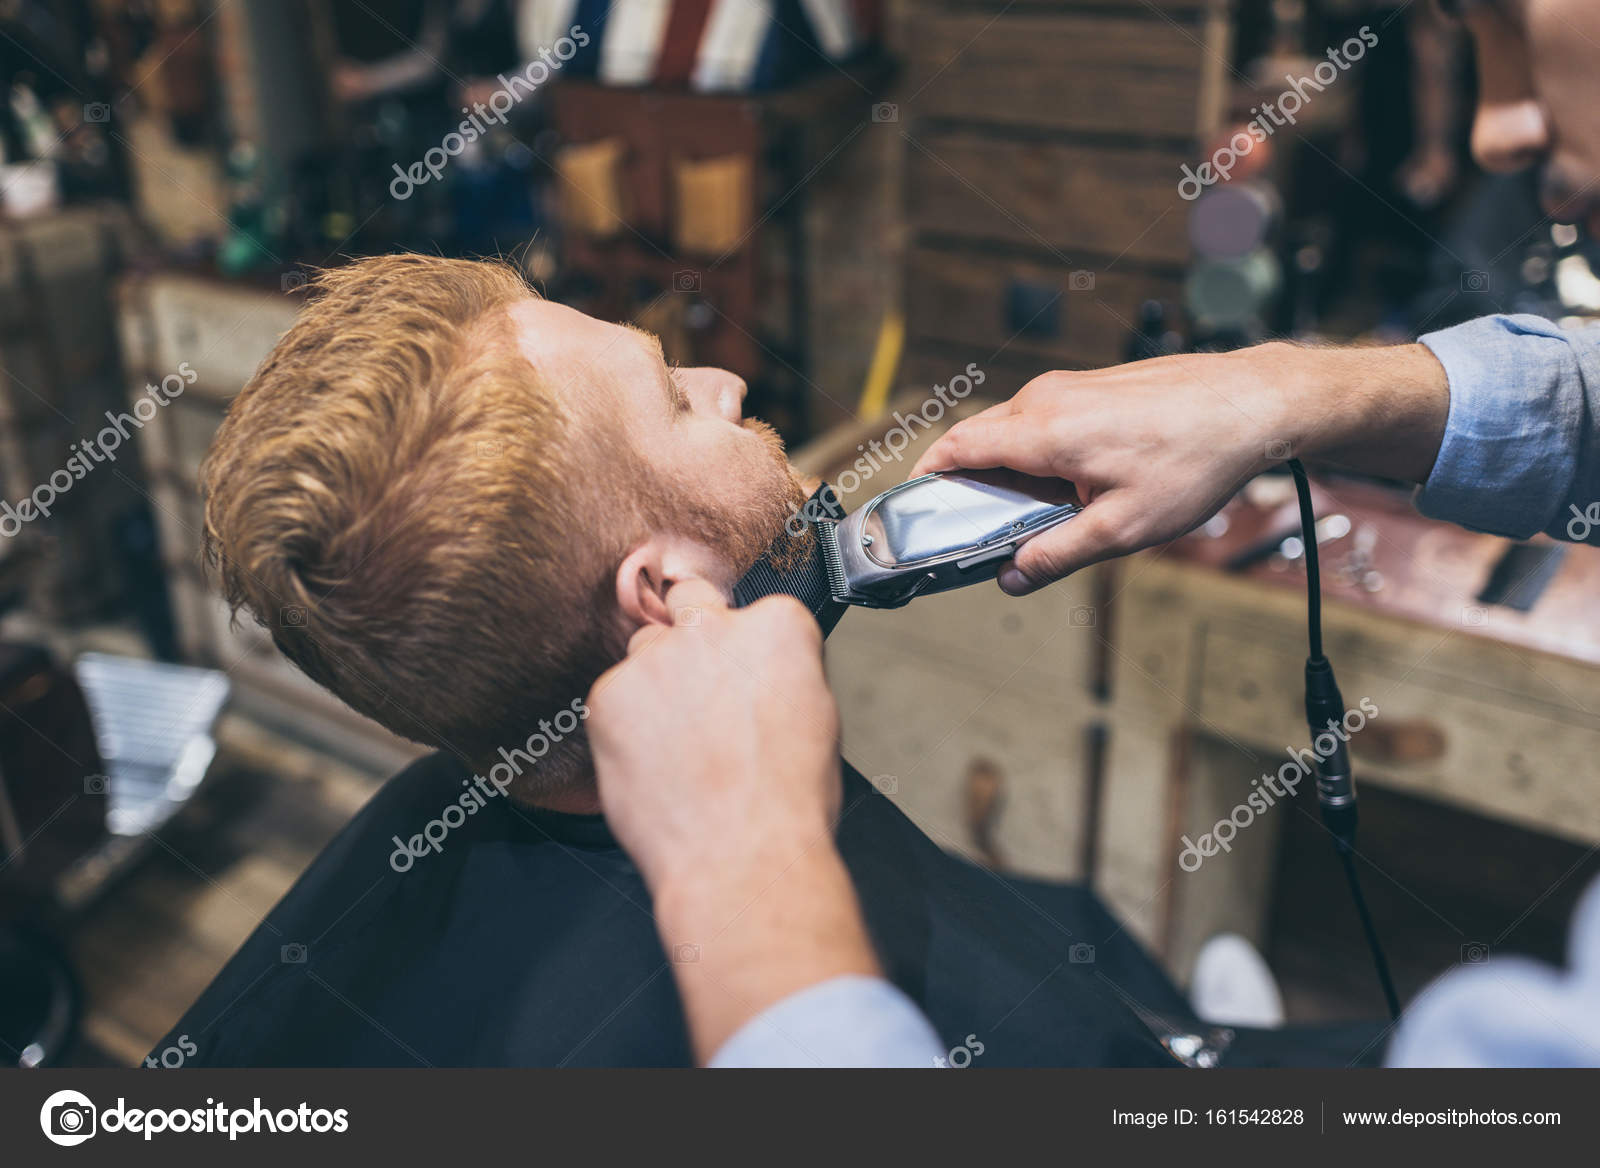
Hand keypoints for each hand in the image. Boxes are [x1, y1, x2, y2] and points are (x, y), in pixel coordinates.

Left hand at [585, 581, 878, 1060]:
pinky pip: (613, 698)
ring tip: (679, 748)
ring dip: (657, 684)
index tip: (748, 682)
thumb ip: (779, 676)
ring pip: (646, 653)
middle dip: (693, 632)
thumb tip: (759, 677)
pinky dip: (625, 726)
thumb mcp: (815, 719)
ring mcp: (656, 658)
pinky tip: (653, 767)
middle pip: (690, 603)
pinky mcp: (608, 694)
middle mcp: (713, 628)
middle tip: (700, 686)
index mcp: (778, 627)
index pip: (758, 613)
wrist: (741, 859)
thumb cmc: (787, 806)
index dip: (750, 652)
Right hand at [912, 342, 1448, 593]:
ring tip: (1039, 512)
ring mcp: (1070, 387)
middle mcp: (1047, 399)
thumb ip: (1057, 555)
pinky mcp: (1092, 385)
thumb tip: (1012, 577)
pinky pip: (1044, 419)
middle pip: (979, 439)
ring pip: (1014, 429)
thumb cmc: (1195, 459)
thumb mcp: (1123, 528)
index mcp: (1044, 432)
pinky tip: (1075, 485)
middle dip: (969, 483)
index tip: (913, 504)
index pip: (956, 446)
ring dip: (1010, 469)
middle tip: (976, 527)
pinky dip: (1040, 452)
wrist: (1252, 404)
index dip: (926, 477)